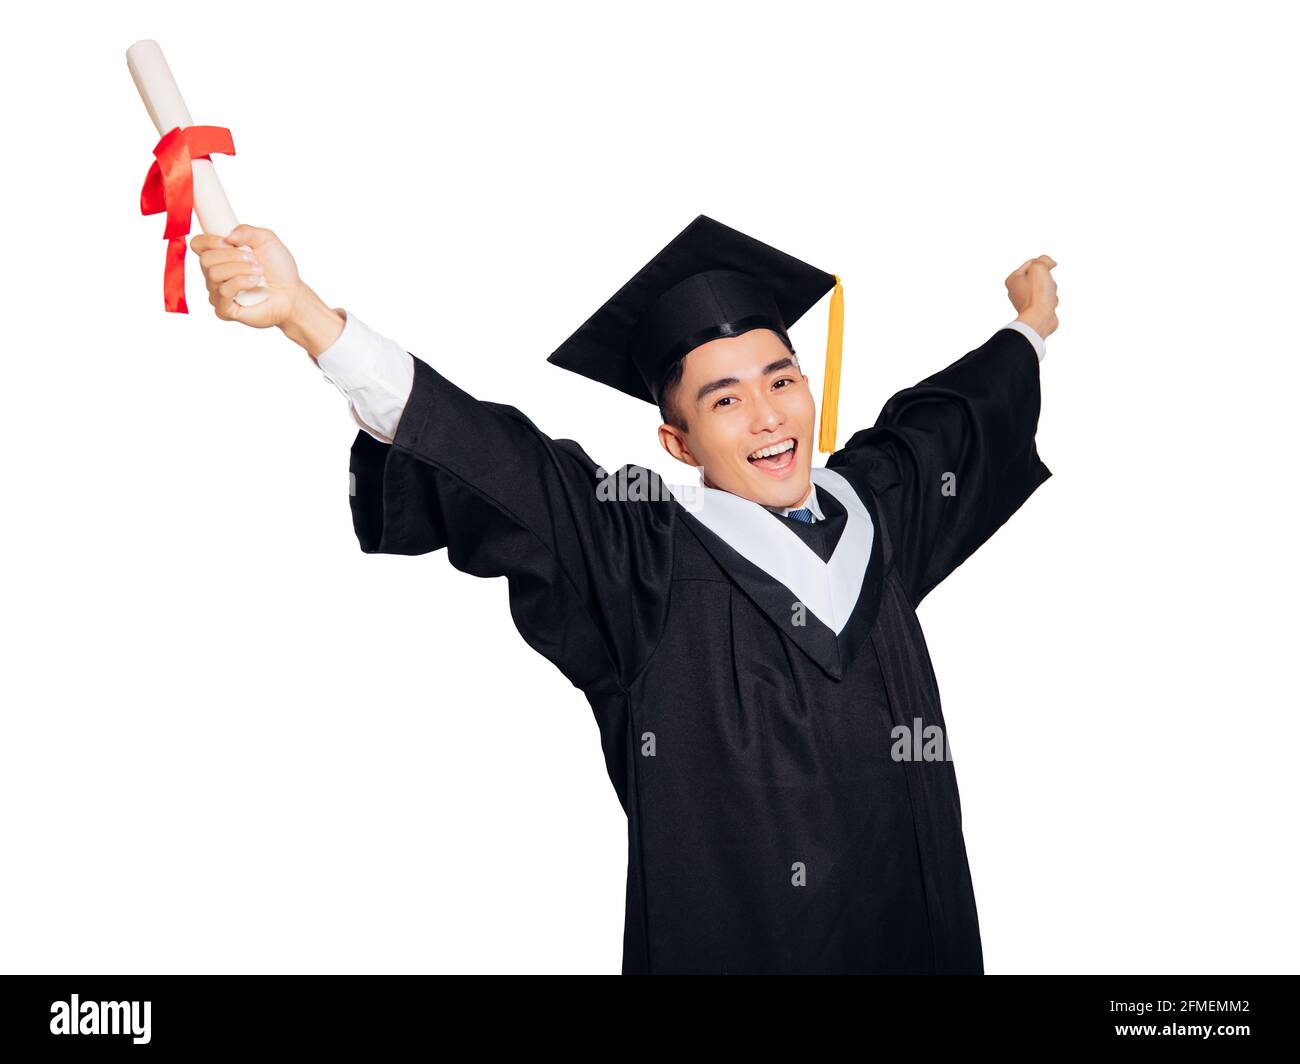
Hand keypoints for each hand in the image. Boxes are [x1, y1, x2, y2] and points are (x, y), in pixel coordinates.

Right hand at [189, 224, 303, 329]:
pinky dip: (241, 282)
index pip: (198, 244)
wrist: (292, 294)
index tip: (229, 242)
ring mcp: (218, 293)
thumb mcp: (266, 240)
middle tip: (253, 259)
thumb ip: (247, 230)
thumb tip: (228, 236)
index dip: (209, 240)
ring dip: (240, 269)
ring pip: (214, 274)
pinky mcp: (224, 310)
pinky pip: (222, 291)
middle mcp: (215, 275)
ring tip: (259, 272)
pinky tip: (255, 283)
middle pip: (205, 259)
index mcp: (220, 256)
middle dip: (231, 256)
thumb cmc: (279, 270)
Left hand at [1005, 254, 1058, 338]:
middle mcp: (1017, 290)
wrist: (1040, 318)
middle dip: (1048, 279)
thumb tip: (1049, 264)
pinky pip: (1048, 298)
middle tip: (1045, 286)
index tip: (1049, 268)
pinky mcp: (1035, 308)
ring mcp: (1026, 300)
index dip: (1043, 264)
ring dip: (1051, 289)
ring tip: (1047, 297)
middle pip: (1040, 275)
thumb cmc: (1037, 294)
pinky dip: (1051, 300)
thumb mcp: (1039, 267)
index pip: (1032, 262)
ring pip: (1046, 286)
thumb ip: (1043, 259)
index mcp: (1013, 279)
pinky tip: (1049, 305)